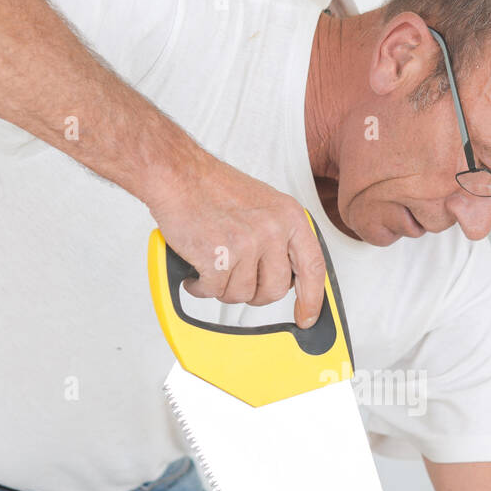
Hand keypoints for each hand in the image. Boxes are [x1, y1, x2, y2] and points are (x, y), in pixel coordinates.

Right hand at [152, 155, 326, 327]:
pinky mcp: (219, 258)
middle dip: (254, 292)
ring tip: (213, 263)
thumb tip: (288, 274)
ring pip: (242, 294)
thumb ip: (281, 238)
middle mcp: (272, 230)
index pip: (313, 267)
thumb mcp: (264, 205)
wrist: (177, 175)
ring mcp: (247, 244)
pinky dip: (201, 287)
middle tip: (237, 278)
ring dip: (223, 287)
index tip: (307, 315)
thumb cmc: (213, 187)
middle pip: (274, 290)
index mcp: (289, 217)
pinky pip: (215, 292)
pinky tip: (197, 268)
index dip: (312, 299)